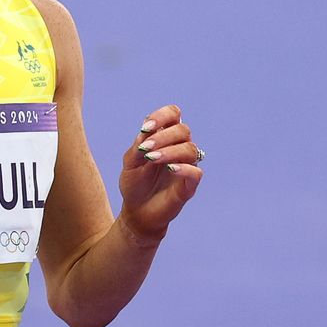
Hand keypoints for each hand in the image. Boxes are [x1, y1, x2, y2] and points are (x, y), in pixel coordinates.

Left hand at [117, 105, 203, 243]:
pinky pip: (196, 171)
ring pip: (190, 149)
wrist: (136, 211)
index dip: (163, 115)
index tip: (146, 127)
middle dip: (162, 136)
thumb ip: (138, 146)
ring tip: (150, 159)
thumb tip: (147, 131)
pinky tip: (170, 169)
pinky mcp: (190, 184)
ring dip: (169, 151)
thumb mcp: (130, 162)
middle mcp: (178, 149)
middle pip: (183, 130)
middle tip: (145, 149)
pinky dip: (183, 168)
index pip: (173, 115)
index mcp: (164, 138)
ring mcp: (186, 166)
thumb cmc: (134, 183)